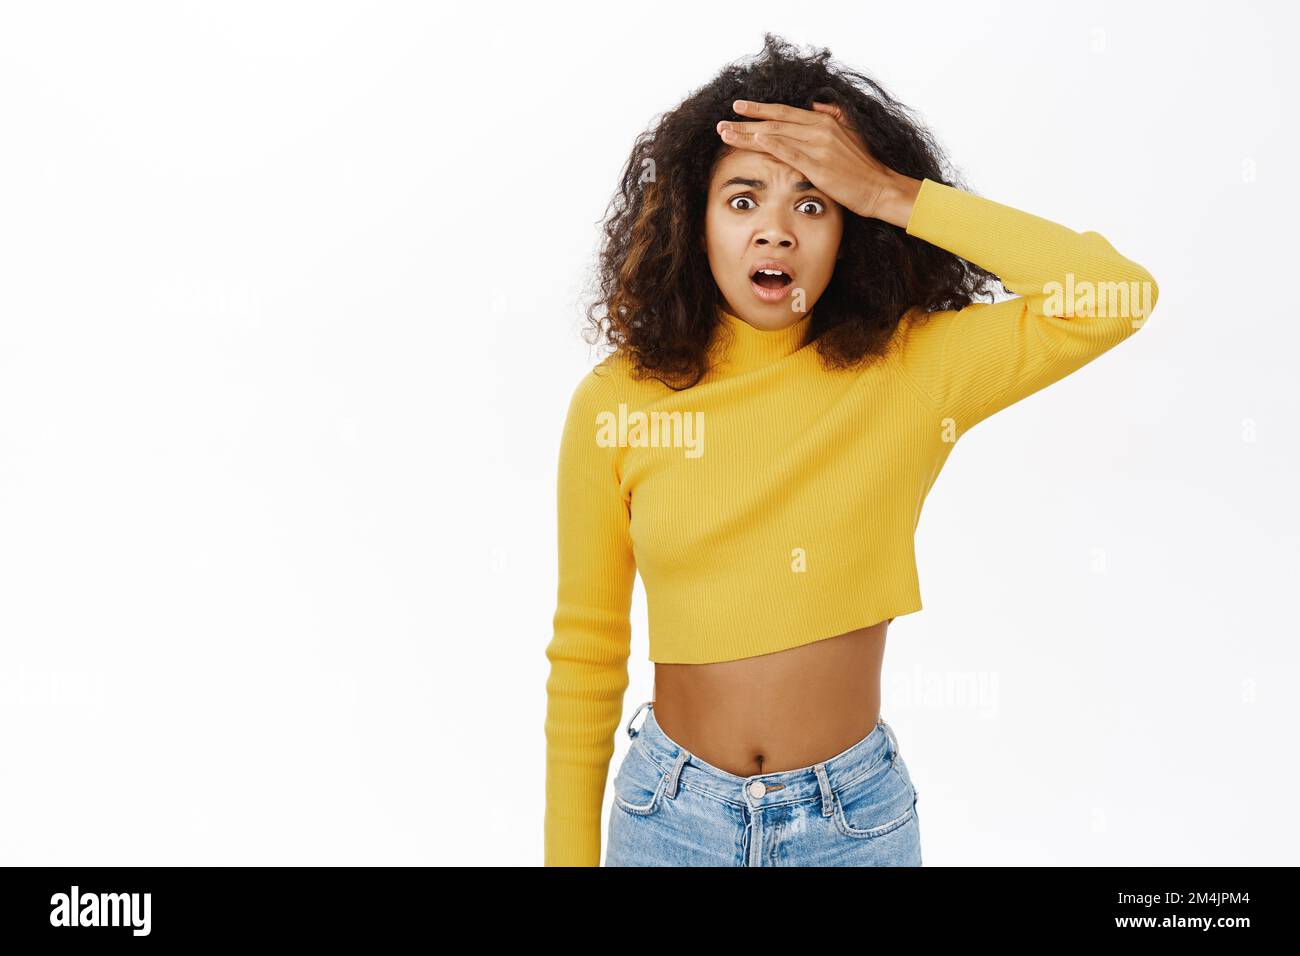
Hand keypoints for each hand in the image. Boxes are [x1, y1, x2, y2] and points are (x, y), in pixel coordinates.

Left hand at [717, 100, 920, 226]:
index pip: (784, 112)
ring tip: (726, 134)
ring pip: (776, 135)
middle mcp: (819, 129)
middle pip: (774, 122)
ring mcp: (818, 147)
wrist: (879, 188)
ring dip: (748, 134)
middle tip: (721, 123)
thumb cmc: (863, 167)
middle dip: (745, 122)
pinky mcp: (818, 166)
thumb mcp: (850, 133)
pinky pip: (791, 152)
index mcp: (823, 122)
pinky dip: (773, 144)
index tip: (738, 108)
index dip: (759, 109)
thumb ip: (833, 117)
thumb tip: (818, 106)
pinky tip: (756, 140)